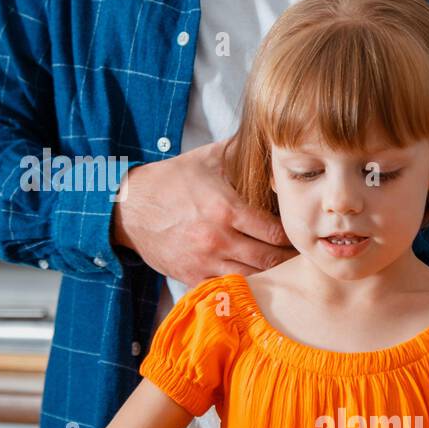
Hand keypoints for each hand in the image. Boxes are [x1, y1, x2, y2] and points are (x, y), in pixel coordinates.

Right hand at [111, 140, 296, 284]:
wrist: (129, 208)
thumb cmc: (171, 181)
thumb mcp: (207, 159)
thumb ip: (242, 151)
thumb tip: (271, 140)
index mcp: (225, 209)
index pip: (274, 231)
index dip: (291, 234)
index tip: (299, 232)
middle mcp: (217, 239)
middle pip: (269, 260)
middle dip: (287, 258)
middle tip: (299, 255)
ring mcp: (204, 261)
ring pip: (251, 278)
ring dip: (268, 275)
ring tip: (280, 268)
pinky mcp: (192, 276)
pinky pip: (226, 288)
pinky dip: (242, 285)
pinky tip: (252, 278)